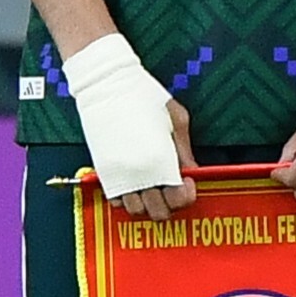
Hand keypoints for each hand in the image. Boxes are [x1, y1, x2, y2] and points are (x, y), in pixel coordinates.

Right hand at [110, 99, 199, 220]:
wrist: (106, 84)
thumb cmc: (143, 96)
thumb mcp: (176, 120)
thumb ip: (185, 151)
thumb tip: (191, 170)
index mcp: (161, 162)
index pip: (179, 199)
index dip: (188, 194)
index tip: (188, 181)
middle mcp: (139, 174)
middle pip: (159, 212)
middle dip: (170, 204)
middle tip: (173, 188)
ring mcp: (119, 175)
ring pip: (136, 210)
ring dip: (148, 204)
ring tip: (154, 188)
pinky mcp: (104, 172)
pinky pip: (116, 201)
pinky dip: (127, 199)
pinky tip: (136, 184)